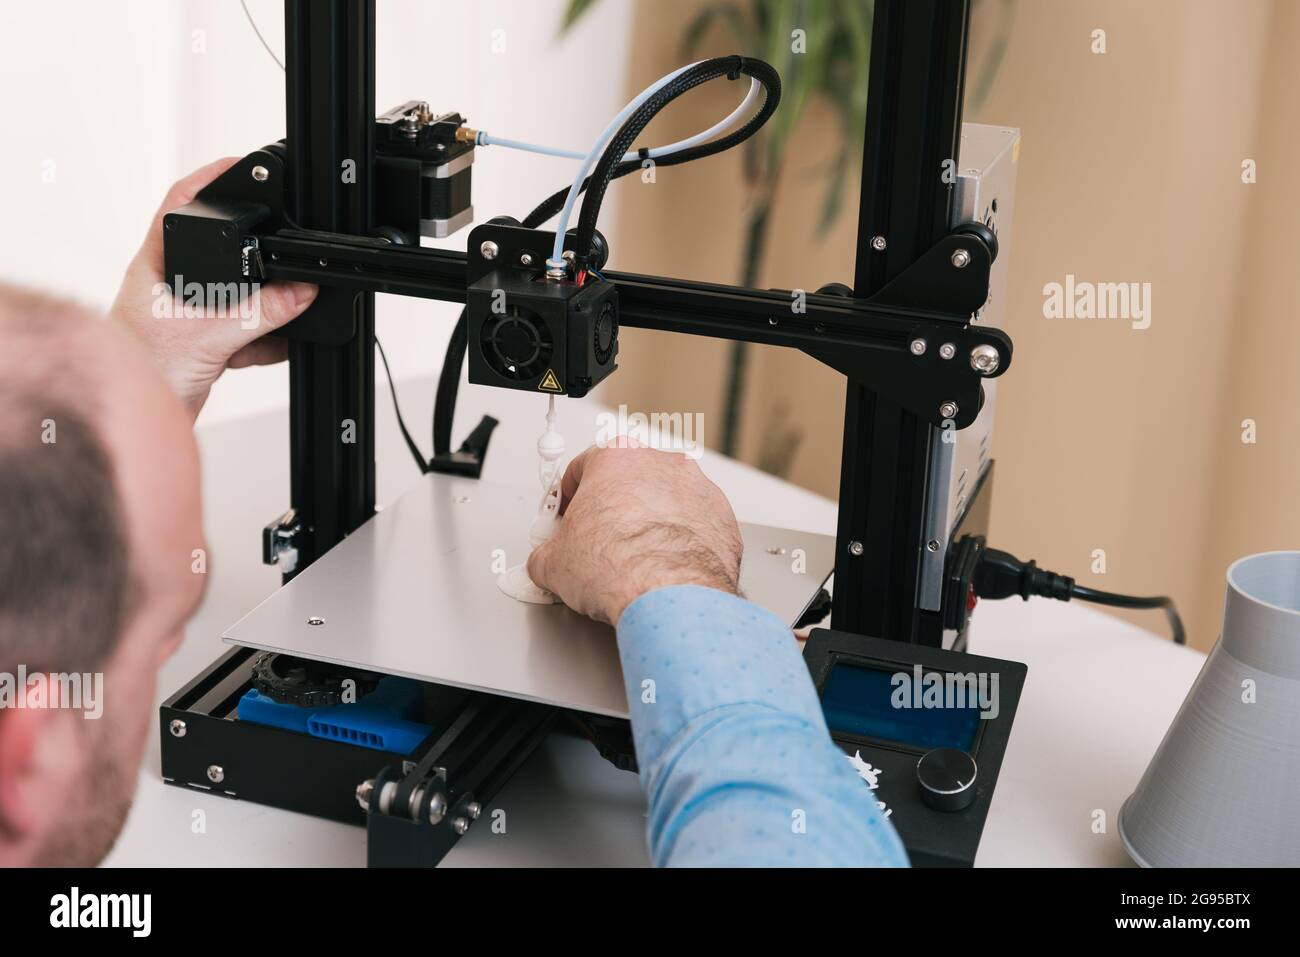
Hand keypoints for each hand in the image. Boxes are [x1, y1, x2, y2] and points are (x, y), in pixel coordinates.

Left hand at [109, 157, 318, 418]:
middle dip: (258, 259)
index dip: (212, 179)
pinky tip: (277, 348)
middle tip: (287, 249)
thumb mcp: (212, 334)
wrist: (134, 421)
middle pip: (221, 251)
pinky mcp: (202, 345)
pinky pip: (245, 332)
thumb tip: (301, 291)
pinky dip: (264, 342)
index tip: (244, 167)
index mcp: (158, 263)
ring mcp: (187, 314)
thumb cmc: (142, 370)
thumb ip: (261, 312)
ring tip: (286, 314)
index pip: (182, 203)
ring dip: (264, 311)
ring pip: (238, 296)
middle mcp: (171, 283)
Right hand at [527, 444, 742, 625]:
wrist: (668, 594)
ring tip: (635, 559)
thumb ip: (547, 553)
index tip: (566, 517)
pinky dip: (682, 542)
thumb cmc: (619, 565)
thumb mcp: (552, 562)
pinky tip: (665, 567)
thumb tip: (547, 563)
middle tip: (599, 540)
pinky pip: (695, 526)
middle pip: (628, 481)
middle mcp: (661, 463)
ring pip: (665, 501)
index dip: (568, 497)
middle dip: (613, 509)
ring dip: (650, 523)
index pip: (582, 468)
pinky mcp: (722, 519)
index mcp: (617, 456)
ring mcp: (697, 488)